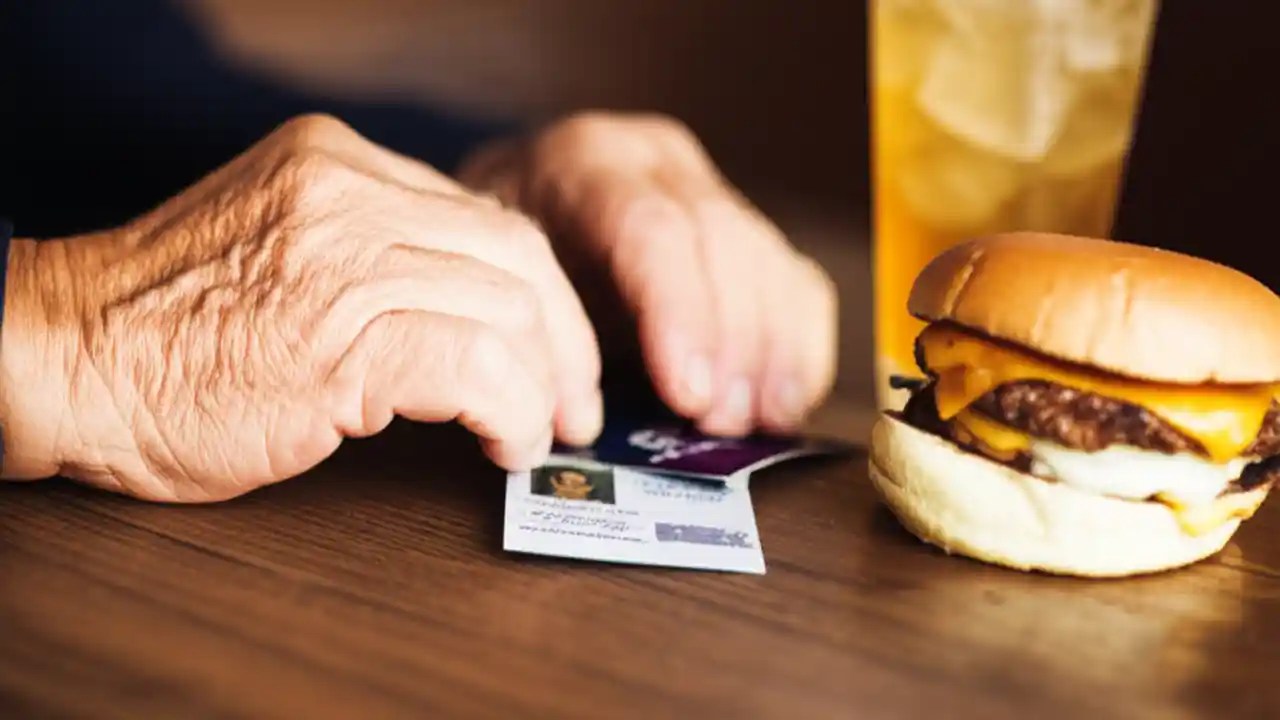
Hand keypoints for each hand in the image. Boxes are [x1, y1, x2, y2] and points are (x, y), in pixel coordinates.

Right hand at [2, 114, 601, 501]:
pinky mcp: (339, 340)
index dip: (541, 292)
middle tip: (578, 401)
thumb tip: (474, 306)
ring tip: (541, 434)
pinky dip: (514, 410)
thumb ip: (373, 252)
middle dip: (567, 338)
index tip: (559, 349)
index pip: (486, 217)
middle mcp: (349, 195)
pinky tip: (507, 444)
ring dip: (546, 386)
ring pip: (509, 308)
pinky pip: (476, 364)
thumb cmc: (164, 327)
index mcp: (339, 164)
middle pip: (518, 253)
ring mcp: (343, 261)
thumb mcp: (279, 247)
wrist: (64, 358)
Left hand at [459, 113, 836, 435]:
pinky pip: (796, 285)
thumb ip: (538, 330)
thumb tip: (579, 422)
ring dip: (771, 353)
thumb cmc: (500, 265)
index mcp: (585, 160)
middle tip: (724, 422)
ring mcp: (709, 187)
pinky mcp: (747, 228)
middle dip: (732, 343)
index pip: (651, 229)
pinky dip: (798, 350)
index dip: (680, 315)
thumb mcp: (495, 281)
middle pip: (723, 244)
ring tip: (757, 422)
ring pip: (769, 264)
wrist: (511, 215)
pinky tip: (784, 405)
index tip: (688, 394)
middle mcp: (657, 160)